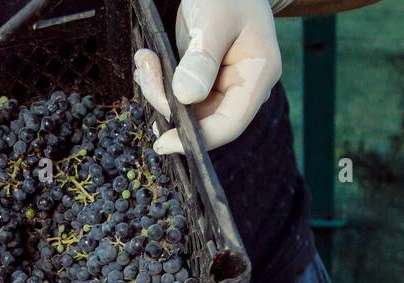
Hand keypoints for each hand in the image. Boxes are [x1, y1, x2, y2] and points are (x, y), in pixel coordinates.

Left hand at [133, 0, 284, 154]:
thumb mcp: (214, 19)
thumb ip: (202, 58)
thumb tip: (186, 97)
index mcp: (258, 75)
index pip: (230, 124)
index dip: (197, 139)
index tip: (163, 141)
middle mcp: (243, 87)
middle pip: (202, 120)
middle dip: (167, 103)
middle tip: (146, 73)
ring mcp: (222, 85)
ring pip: (185, 109)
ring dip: (157, 90)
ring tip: (145, 59)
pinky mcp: (203, 80)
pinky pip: (177, 95)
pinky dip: (158, 82)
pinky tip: (149, 61)